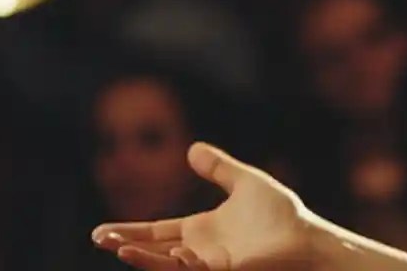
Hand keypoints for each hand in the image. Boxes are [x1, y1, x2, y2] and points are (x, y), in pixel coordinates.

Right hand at [92, 143, 342, 269]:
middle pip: (153, 251)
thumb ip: (219, 168)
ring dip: (145, 259)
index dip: (129, 232)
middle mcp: (199, 251)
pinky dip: (182, 264)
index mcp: (200, 231)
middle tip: (100, 240)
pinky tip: (174, 252)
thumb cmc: (280, 214)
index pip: (155, 233)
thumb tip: (191, 147)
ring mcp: (210, 265)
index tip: (100, 234)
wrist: (306, 235)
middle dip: (126, 246)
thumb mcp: (245, 183)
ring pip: (168, 266)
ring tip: (121, 249)